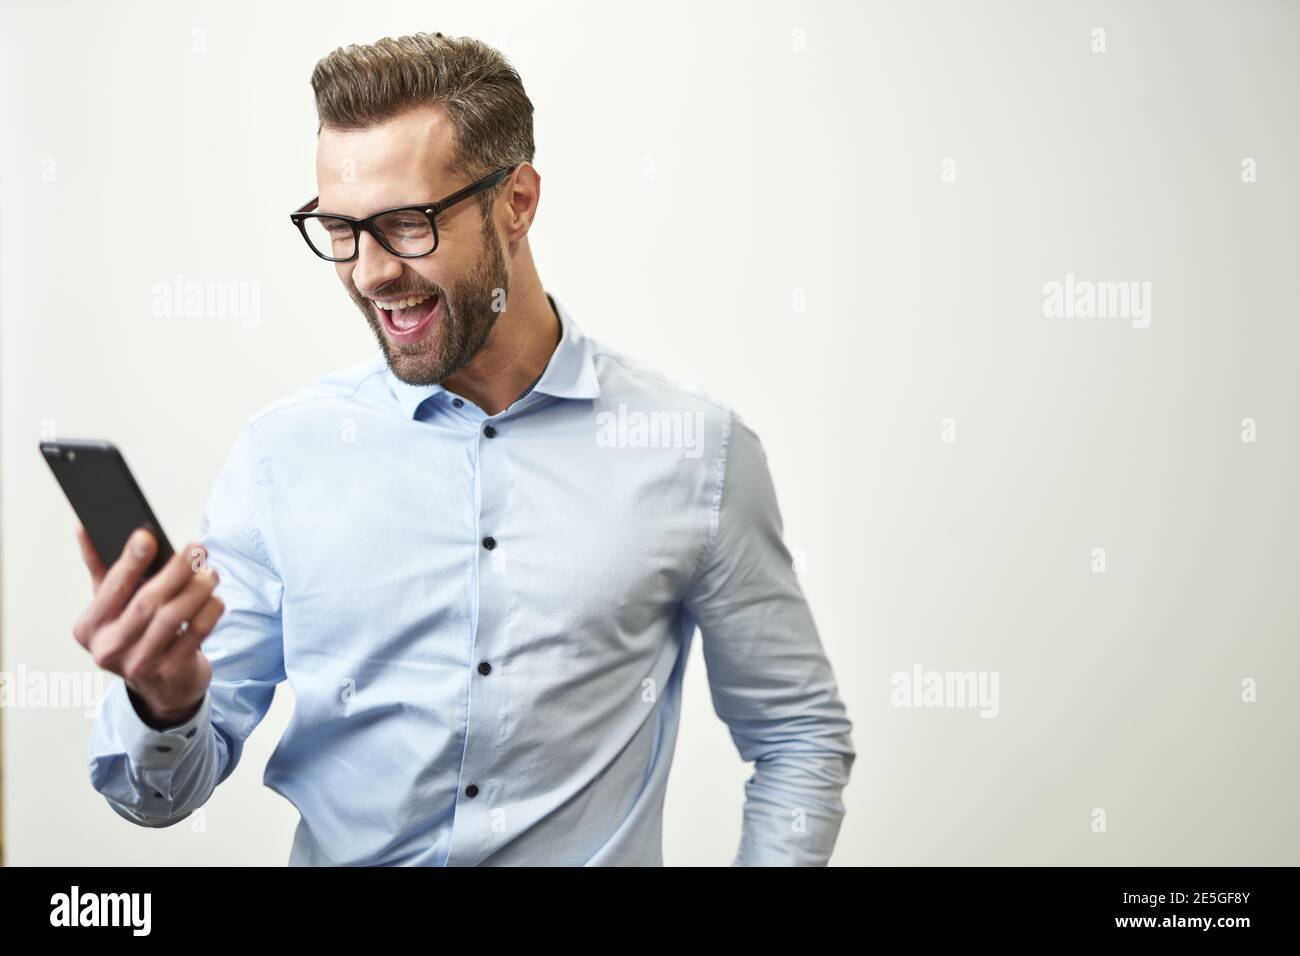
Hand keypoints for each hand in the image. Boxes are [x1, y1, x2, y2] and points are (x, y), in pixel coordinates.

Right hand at [72, 524, 223, 728]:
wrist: (162, 687)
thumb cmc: (136, 633)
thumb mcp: (113, 605)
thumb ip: (101, 567)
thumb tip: (85, 525)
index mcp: (89, 627)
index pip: (111, 589)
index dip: (129, 562)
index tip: (147, 535)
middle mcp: (108, 649)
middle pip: (146, 602)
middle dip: (175, 571)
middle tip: (196, 548)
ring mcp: (139, 665)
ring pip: (172, 618)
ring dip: (196, 590)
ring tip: (211, 573)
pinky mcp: (170, 673)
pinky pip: (195, 635)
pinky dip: (209, 613)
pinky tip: (216, 599)